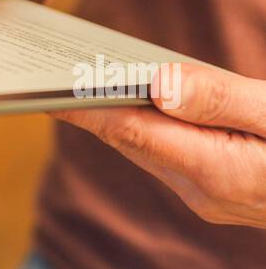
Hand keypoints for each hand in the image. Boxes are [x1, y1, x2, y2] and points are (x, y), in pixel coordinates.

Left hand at [57, 65, 265, 228]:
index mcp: (216, 171)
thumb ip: (221, 101)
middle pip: (132, 140)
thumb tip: (159, 85)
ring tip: (87, 78)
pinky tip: (145, 100)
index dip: (86, 108)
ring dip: (121, 115)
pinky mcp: (217, 194)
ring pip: (148, 149)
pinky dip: (150, 127)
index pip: (131, 132)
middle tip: (55, 71)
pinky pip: (169, 155)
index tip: (46, 89)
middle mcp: (203, 192)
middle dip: (93, 106)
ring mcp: (209, 198)